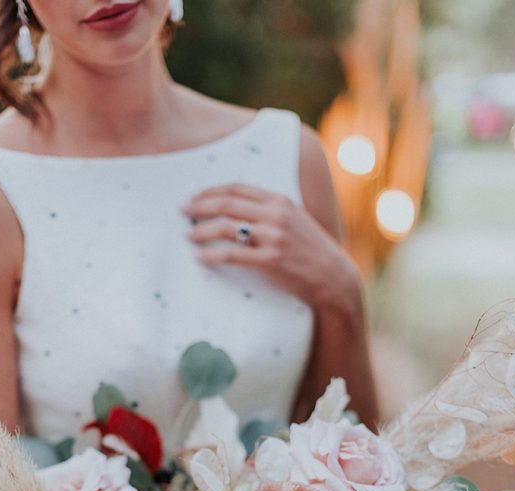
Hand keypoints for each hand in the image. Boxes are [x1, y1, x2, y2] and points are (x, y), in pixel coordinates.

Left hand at [183, 183, 356, 310]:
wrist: (333, 277)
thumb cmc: (312, 252)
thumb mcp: (295, 222)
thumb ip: (271, 212)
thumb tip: (241, 212)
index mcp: (280, 201)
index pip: (237, 189)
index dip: (211, 191)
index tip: (195, 197)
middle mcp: (276, 214)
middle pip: (227, 204)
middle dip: (200, 206)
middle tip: (182, 211)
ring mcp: (273, 237)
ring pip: (226, 227)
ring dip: (201, 230)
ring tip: (186, 235)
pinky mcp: (270, 260)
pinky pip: (231, 254)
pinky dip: (211, 255)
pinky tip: (199, 257)